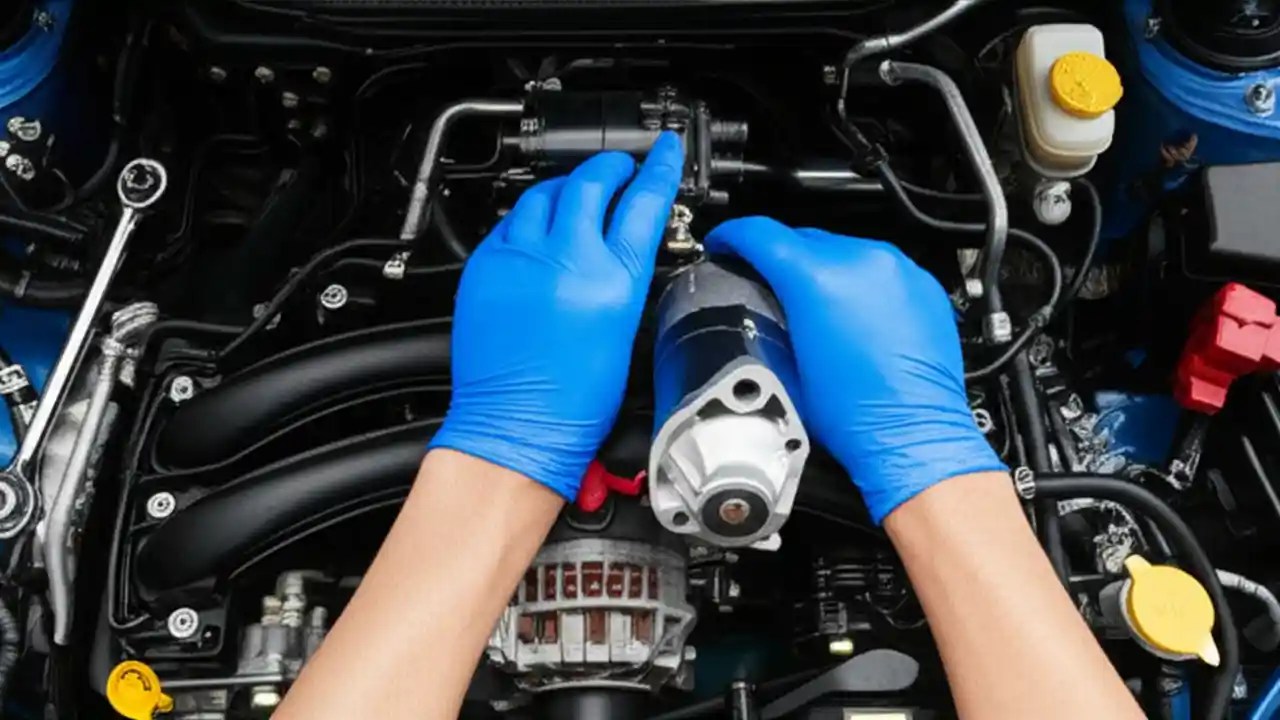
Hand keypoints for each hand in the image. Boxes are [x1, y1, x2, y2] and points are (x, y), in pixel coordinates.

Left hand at [429, 132, 684, 499]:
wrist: (516, 426)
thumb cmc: (573, 400)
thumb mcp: (624, 330)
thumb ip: (624, 276)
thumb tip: (624, 244)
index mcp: (613, 279)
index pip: (644, 201)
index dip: (659, 168)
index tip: (664, 151)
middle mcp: (566, 259)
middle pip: (590, 183)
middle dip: (609, 168)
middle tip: (618, 169)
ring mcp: (520, 258)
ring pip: (544, 194)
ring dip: (565, 189)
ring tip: (575, 196)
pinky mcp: (485, 267)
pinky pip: (510, 223)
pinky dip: (528, 218)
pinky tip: (536, 231)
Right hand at [705, 218, 1004, 522]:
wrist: (912, 434)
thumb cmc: (856, 414)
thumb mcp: (787, 364)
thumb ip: (771, 317)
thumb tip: (761, 303)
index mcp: (820, 278)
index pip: (760, 234)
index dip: (731, 236)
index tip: (724, 243)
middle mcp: (863, 262)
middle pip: (803, 236)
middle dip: (778, 254)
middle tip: (763, 279)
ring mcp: (897, 270)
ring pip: (843, 248)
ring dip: (821, 266)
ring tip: (812, 302)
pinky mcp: (922, 285)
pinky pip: (878, 267)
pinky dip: (859, 281)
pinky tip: (851, 312)